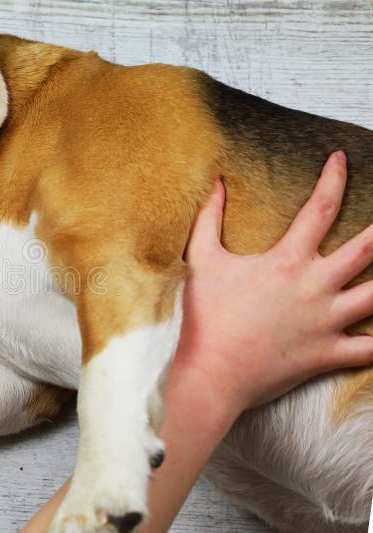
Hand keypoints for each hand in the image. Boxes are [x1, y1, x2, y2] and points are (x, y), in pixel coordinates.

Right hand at [179, 150, 372, 415]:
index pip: (320, 208)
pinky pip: (371, 349)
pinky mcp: (328, 354)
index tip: (341, 160)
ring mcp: (327, 322)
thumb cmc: (206, 318)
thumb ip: (209, 219)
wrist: (212, 373)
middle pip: (367, 249)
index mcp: (288, 261)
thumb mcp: (202, 262)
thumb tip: (216, 184)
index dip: (334, 179)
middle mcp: (316, 287)